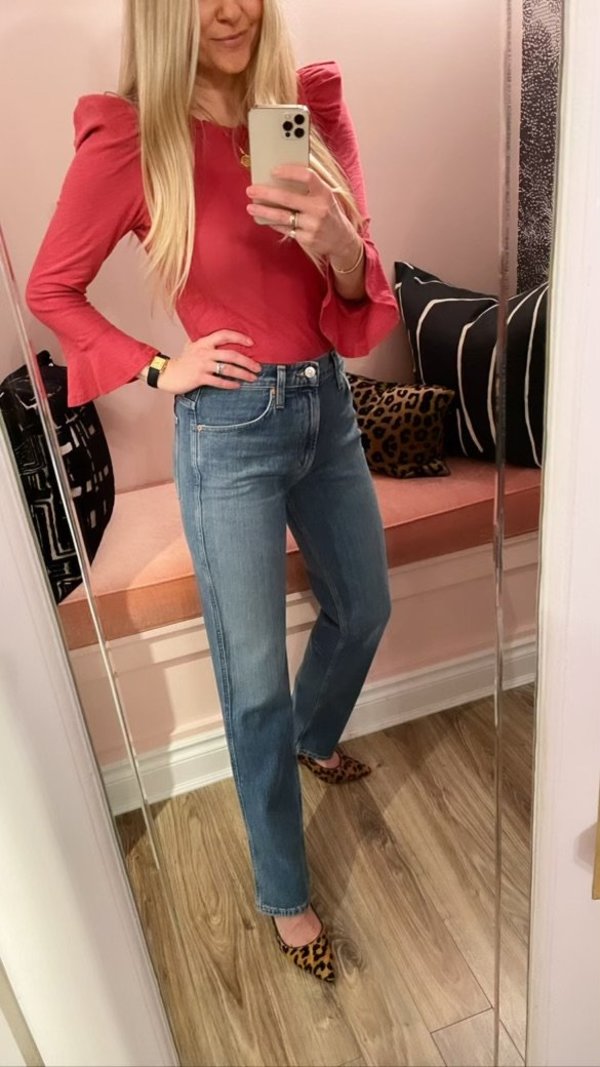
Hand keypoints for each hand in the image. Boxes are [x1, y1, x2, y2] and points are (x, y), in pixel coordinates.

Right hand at [157, 331, 260, 392]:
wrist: (166, 373)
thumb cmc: (182, 361)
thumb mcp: (192, 346)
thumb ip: (205, 342)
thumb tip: (220, 339)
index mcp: (204, 342)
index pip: (224, 335)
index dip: (239, 337)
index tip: (251, 343)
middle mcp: (204, 352)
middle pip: (232, 355)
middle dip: (248, 362)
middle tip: (258, 368)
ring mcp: (202, 365)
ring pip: (228, 369)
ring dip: (243, 374)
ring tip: (252, 378)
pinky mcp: (199, 378)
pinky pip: (218, 381)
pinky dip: (230, 384)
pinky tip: (237, 386)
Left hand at [246, 164, 361, 267]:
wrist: (342, 240)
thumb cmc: (329, 213)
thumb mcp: (326, 196)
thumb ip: (310, 187)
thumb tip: (282, 177)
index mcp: (325, 193)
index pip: (307, 176)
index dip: (289, 172)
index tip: (273, 171)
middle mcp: (319, 209)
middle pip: (288, 198)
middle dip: (266, 193)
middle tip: (251, 190)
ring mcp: (312, 226)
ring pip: (282, 216)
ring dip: (264, 210)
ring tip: (251, 206)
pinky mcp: (307, 239)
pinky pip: (285, 229)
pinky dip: (273, 223)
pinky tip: (264, 218)